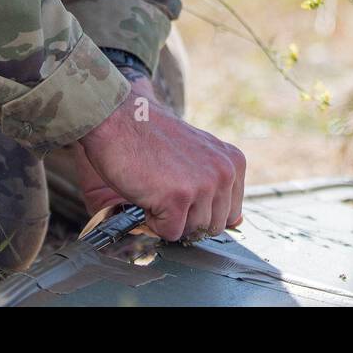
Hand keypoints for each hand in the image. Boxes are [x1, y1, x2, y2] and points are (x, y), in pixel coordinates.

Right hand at [79, 77, 245, 240]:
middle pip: (213, 227)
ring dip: (169, 218)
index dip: (202, 210)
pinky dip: (152, 221)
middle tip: (165, 189)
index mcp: (233, 162)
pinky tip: (146, 193)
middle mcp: (224, 173)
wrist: (117, 118)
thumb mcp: (197, 155)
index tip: (184, 192)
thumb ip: (216, 183)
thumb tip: (234, 223)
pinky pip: (169, 233)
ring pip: (192, 232)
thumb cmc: (151, 137)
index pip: (231, 213)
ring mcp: (203, 185)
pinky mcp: (178, 198)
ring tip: (156, 187)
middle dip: (187, 217)